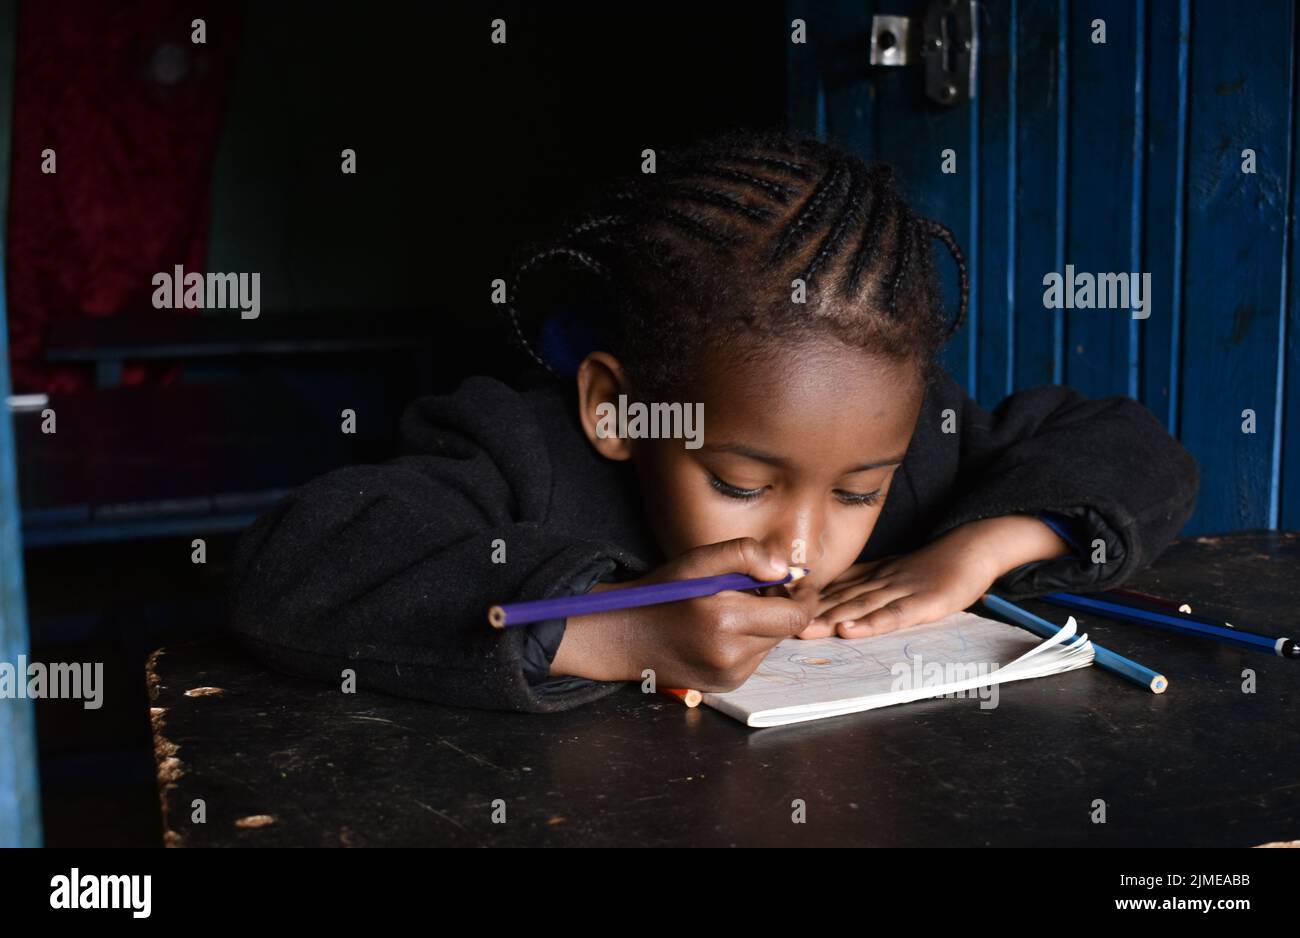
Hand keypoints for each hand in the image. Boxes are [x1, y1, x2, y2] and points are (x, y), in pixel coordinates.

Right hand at [550, 537, 820, 690]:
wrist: (624, 636)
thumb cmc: (661, 593)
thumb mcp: (698, 560)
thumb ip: (745, 554)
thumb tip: (783, 569)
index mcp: (726, 621)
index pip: (795, 616)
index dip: (804, 598)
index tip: (797, 582)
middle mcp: (732, 655)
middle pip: (784, 629)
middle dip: (779, 605)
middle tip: (754, 586)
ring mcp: (729, 676)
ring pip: (771, 644)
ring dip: (764, 624)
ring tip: (732, 607)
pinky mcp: (726, 686)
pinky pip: (755, 659)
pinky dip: (748, 641)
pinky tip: (723, 629)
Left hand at [797, 515, 1070, 639]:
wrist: (974, 547)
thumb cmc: (934, 565)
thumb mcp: (893, 573)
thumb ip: (863, 585)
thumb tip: (827, 598)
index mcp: (872, 576)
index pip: (832, 589)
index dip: (804, 600)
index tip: (773, 607)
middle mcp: (880, 582)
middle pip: (839, 599)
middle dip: (807, 613)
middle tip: (776, 622)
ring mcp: (902, 591)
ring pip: (860, 607)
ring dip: (830, 619)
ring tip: (804, 630)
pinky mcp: (925, 603)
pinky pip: (894, 615)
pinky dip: (871, 623)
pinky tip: (850, 630)